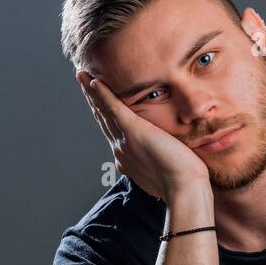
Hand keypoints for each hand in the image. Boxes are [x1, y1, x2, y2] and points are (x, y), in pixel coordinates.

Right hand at [77, 71, 210, 200]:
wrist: (183, 189)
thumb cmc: (182, 183)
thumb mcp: (167, 171)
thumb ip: (161, 163)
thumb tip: (167, 161)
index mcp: (127, 159)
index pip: (112, 131)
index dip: (103, 115)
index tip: (97, 102)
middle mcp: (121, 150)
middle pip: (103, 119)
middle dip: (93, 100)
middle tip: (83, 81)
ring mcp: (124, 141)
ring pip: (103, 111)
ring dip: (91, 92)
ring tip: (82, 75)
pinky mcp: (133, 131)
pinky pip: (113, 108)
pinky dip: (102, 94)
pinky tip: (94, 81)